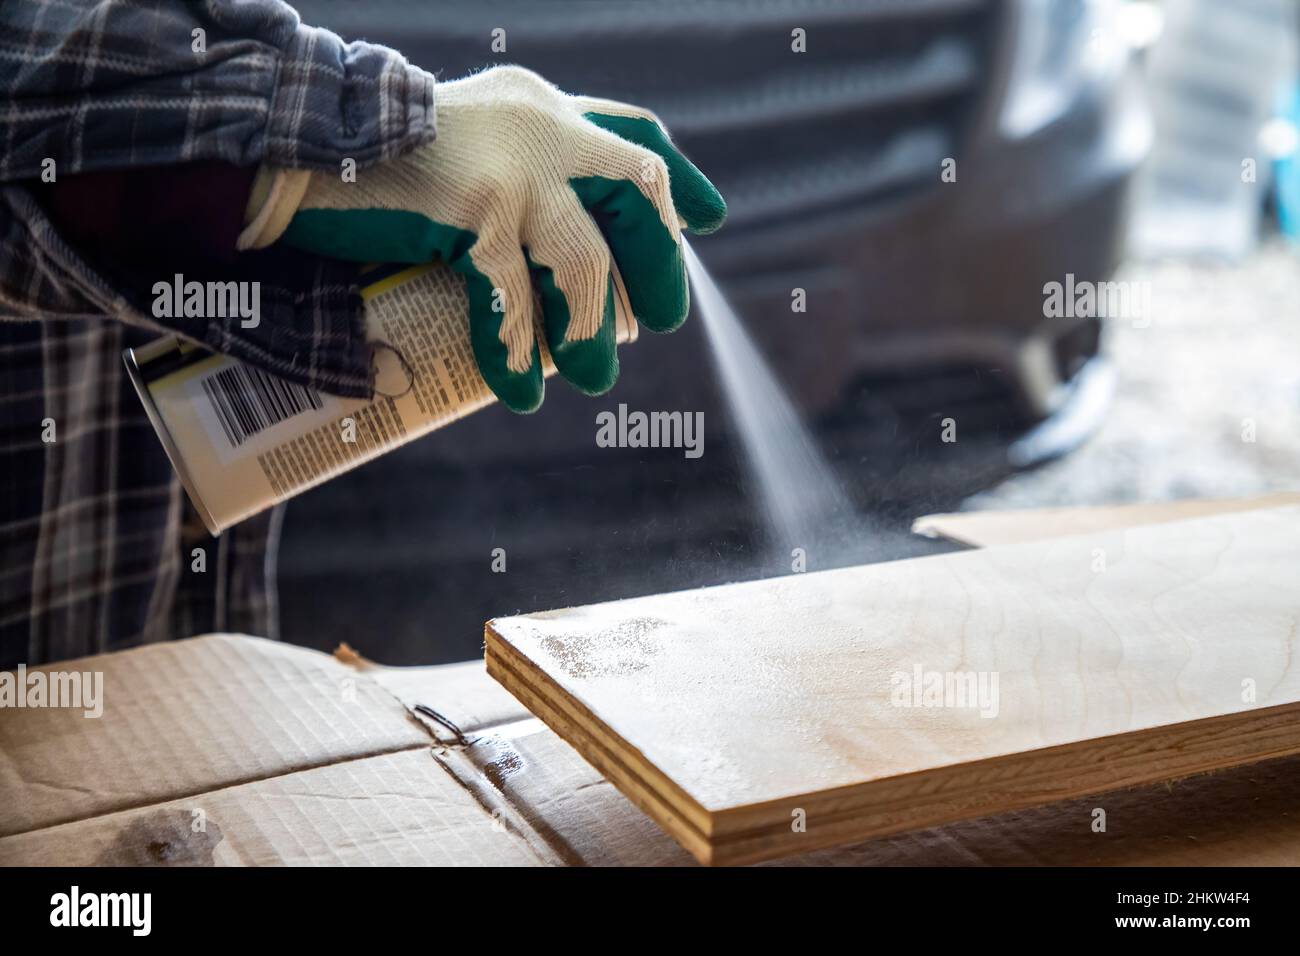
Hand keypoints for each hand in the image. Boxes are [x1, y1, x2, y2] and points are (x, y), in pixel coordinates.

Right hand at [264, 65, 725, 411]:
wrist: (283, 146)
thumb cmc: (367, 167)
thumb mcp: (459, 149)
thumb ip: (510, 174)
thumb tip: (559, 254)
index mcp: (539, 107)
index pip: (634, 134)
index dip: (679, 180)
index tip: (710, 220)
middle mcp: (537, 123)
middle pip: (637, 191)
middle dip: (658, 265)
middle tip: (657, 324)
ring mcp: (509, 164)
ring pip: (585, 261)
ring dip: (592, 331)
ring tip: (593, 376)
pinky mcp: (473, 208)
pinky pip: (515, 299)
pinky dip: (521, 351)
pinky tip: (525, 389)